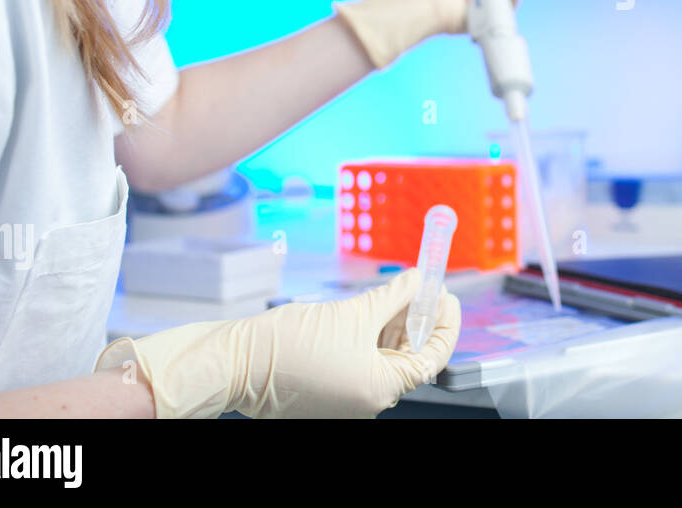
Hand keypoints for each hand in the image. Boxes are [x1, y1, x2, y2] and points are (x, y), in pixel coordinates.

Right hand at [95, 268, 460, 417]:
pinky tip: (372, 311)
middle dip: (417, 320)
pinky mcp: (330, 393)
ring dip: (394, 326)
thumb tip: (419, 280)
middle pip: (409, 358)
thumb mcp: (353, 313)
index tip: (445, 294)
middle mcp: (367, 402)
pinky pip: (362, 363)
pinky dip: (372, 338)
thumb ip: (394, 297)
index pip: (433, 356)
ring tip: (397, 294)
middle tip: (421, 286)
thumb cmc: (288, 344)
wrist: (236, 362)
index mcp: (380, 390)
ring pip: (385, 359)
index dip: (444, 322)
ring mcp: (348, 400)